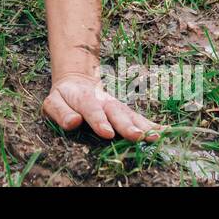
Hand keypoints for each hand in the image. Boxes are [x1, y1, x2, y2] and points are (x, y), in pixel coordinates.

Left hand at [43, 73, 161, 141]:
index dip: (99, 121)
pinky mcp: (125, 112)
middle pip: (116, 112)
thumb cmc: (64, 98)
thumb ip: (60, 112)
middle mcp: (104, 102)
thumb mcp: (53, 102)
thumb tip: (73, 122)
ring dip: (143, 126)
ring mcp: (116, 106)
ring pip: (130, 115)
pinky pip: (139, 118)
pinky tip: (165, 132)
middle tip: (137, 136)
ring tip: (155, 136)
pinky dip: (152, 124)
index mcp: (84, 99)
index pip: (91, 110)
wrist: (77, 82)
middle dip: (126, 125)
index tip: (107, 133)